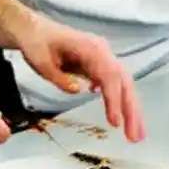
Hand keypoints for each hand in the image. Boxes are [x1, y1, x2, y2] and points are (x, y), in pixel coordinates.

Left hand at [16, 19, 145, 142]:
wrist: (33, 31)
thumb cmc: (36, 44)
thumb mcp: (41, 62)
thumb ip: (60, 78)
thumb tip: (78, 90)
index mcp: (90, 48)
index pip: (109, 75)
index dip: (114, 99)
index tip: (116, 122)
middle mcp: (102, 51)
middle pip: (124, 81)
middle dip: (132, 110)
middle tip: (136, 137)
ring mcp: (102, 57)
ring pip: (123, 84)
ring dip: (130, 109)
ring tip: (135, 135)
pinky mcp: (99, 64)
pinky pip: (114, 83)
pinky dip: (119, 101)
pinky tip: (117, 118)